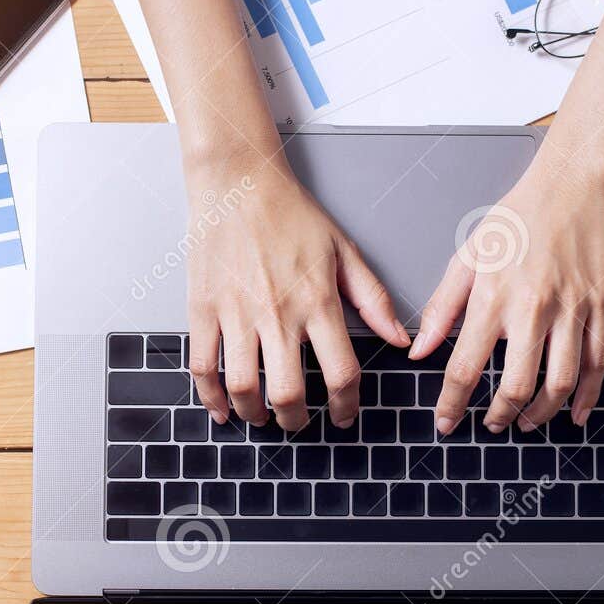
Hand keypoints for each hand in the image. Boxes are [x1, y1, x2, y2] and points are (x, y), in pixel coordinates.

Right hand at [186, 161, 408, 430]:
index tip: (342, 415)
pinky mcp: (203, 309)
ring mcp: (236, 312)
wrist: (238, 181)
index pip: (341, 373)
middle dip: (296, 420)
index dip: (345, 406)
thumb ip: (373, 299)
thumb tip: (400, 339)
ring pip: (243, 387)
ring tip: (264, 416)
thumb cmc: (291, 213)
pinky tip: (222, 409)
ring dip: (255, 414)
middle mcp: (278, 312)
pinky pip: (202, 365)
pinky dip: (210, 397)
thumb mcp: (344, 251)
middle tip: (300, 422)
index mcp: (318, 301)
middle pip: (288, 392)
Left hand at [411, 159, 603, 434]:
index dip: (452, 403)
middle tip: (490, 425)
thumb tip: (420, 350)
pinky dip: (587, 397)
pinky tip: (575, 412)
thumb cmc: (520, 216)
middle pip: (517, 386)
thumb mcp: (469, 256)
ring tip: (526, 422)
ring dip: (541, 414)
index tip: (446, 421)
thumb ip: (442, 308)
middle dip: (500, 416)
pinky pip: (597, 365)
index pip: (466, 367)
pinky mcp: (602, 308)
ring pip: (560, 383)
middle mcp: (534, 309)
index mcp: (494, 297)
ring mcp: (572, 311)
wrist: (574, 185)